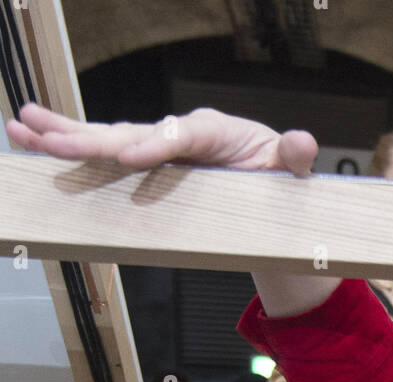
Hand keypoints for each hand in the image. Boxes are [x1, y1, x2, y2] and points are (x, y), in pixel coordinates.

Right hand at [6, 103, 340, 319]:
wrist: (266, 181)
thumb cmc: (275, 173)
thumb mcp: (290, 170)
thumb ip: (294, 156)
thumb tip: (303, 143)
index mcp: (213, 130)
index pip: (180, 134)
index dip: (154, 145)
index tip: (127, 158)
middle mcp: (177, 132)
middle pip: (130, 132)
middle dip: (89, 138)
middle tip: (50, 141)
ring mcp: (156, 145)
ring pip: (105, 139)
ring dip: (62, 137)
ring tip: (20, 128)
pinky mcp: (143, 161)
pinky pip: (102, 156)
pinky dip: (68, 149)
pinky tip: (31, 143)